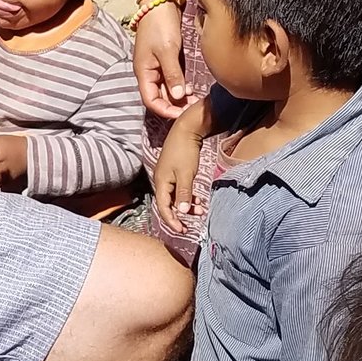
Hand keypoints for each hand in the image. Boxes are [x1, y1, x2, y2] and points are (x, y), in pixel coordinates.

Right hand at [134, 0, 193, 119]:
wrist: (161, 1)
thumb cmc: (160, 25)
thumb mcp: (167, 50)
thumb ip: (172, 74)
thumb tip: (178, 96)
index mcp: (143, 72)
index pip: (151, 101)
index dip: (165, 111)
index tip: (182, 114)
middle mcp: (149, 72)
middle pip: (160, 98)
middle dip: (175, 105)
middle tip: (193, 108)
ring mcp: (158, 66)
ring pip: (167, 89)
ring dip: (179, 97)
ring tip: (195, 99)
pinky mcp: (167, 59)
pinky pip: (173, 78)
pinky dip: (181, 86)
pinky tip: (192, 88)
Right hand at [152, 102, 208, 234]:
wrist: (186, 130)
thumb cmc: (185, 151)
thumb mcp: (186, 174)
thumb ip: (184, 193)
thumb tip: (183, 212)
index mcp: (161, 182)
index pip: (163, 207)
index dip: (171, 221)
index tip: (182, 230)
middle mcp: (162, 180)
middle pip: (168, 204)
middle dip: (180, 215)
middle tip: (190, 225)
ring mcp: (168, 176)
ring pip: (175, 197)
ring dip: (186, 205)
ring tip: (200, 210)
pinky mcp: (175, 172)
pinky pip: (179, 190)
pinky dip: (188, 196)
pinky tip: (198, 200)